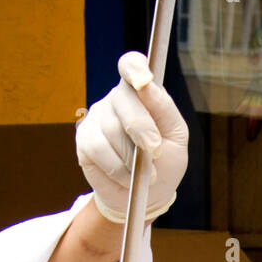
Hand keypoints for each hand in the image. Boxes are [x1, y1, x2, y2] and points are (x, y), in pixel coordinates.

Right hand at [76, 51, 188, 223]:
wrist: (148, 196)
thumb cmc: (164, 163)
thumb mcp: (176, 136)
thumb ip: (165, 108)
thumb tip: (147, 85)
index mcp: (140, 92)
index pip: (130, 65)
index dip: (133, 67)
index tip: (143, 81)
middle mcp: (116, 99)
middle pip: (123, 100)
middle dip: (142, 128)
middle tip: (155, 151)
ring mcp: (97, 118)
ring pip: (112, 130)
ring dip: (133, 157)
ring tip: (146, 174)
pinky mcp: (84, 140)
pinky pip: (99, 150)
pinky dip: (118, 169)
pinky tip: (127, 178)